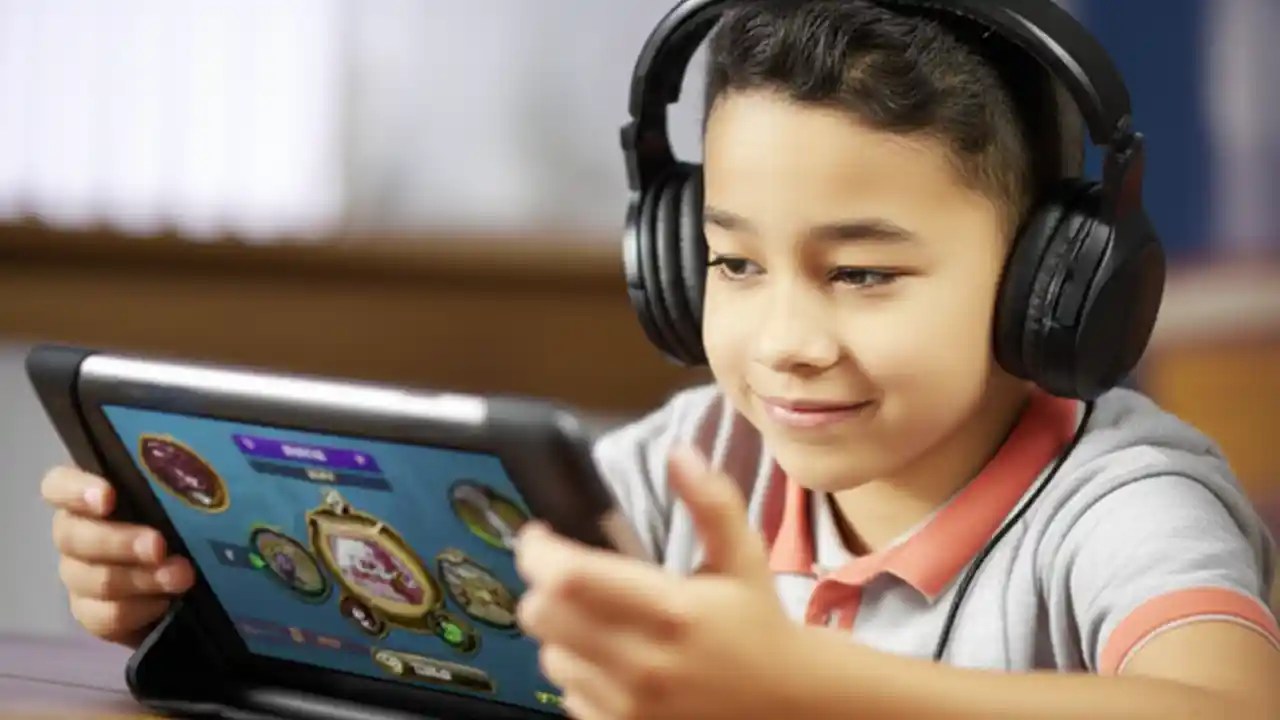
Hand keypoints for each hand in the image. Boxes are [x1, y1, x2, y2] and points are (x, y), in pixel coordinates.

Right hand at [42, 466, 193, 646]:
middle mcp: (75, 534)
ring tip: (182, 577)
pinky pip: (105, 617)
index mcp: (88, 497)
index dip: (75, 491)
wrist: (189, 577)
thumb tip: (193, 478)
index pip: (58, 485)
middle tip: (158, 546)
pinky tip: (165, 603)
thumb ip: (171, 490)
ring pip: (94, 580)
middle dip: (119, 542)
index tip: (108, 498)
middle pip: (72, 537)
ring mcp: (79, 576)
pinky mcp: (91, 614)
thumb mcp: (180, 501)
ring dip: (141, 579)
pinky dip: (139, 610)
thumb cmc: (182, 521)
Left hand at [514, 446, 806, 719]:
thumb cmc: (758, 623)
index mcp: (672, 611)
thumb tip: (678, 452)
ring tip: (595, 619)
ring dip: (560, 632)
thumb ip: (712, 502)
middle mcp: (644, 664)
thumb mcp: (744, 556)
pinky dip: (578, 673)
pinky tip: (610, 661)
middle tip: (565, 573)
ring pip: (549, 657)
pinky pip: (567, 697)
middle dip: (542, 587)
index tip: (541, 535)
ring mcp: (629, 707)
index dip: (538, 551)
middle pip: (543, 617)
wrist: (786, 705)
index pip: (569, 577)